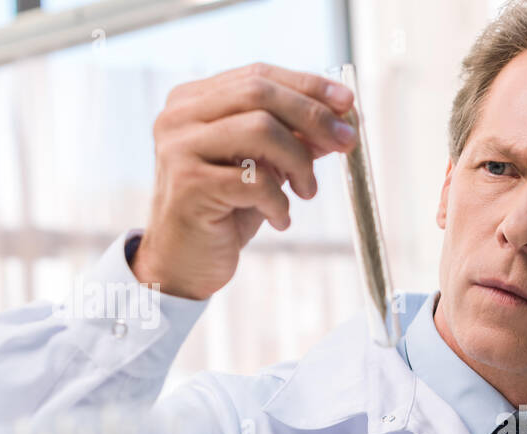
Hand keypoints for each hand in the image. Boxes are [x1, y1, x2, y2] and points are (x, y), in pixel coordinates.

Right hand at [131, 63, 359, 299]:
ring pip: (260, 130)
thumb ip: (294, 141)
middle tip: (345, 143)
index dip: (307, 86)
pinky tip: (279, 219)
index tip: (347, 104)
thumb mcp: (265, 169)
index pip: (257, 76)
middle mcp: (179, 117)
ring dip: (299, 161)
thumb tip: (340, 121)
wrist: (184, 263)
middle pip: (259, 94)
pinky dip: (279, 202)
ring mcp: (179, 149)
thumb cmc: (225, 212)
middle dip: (312, 116)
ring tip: (307, 191)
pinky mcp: (189, 186)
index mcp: (193, 101)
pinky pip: (254, 181)